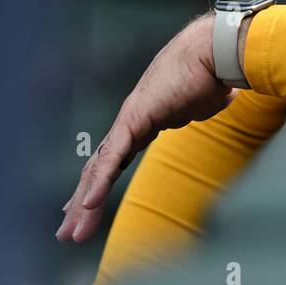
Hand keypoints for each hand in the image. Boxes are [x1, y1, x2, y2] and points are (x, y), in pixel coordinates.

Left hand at [57, 13, 237, 242]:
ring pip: (99, 169)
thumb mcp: (205, 102)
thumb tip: (219, 101)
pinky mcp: (134, 119)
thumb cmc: (214, 71)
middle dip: (81, 203)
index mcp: (145, 122)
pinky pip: (113, 158)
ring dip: (84, 203)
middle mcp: (130, 123)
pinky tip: (88, 203)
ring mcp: (128, 121)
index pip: (113, 160)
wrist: (214, 52)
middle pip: (99, 169)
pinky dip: (99, 181)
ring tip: (71, 231)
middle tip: (66, 232)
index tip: (85, 207)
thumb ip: (200, 107)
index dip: (98, 184)